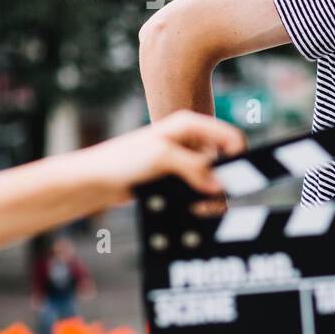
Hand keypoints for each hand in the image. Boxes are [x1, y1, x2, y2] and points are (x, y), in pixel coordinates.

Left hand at [83, 110, 246, 204]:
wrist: (97, 179)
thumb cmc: (123, 159)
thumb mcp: (162, 157)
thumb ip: (195, 168)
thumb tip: (220, 185)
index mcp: (190, 125)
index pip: (230, 138)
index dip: (237, 159)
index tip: (231, 182)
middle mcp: (192, 140)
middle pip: (225, 161)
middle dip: (224, 182)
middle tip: (211, 202)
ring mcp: (186, 159)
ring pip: (214, 178)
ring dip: (211, 195)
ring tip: (199, 208)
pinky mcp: (180, 176)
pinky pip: (200, 188)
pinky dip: (200, 200)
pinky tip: (191, 208)